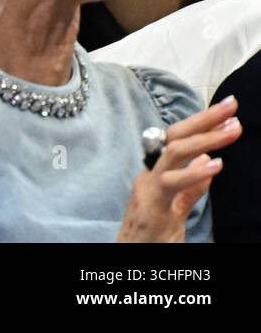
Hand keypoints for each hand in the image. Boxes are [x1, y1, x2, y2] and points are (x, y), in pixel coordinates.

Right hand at [117, 95, 241, 241]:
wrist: (130, 256)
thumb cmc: (152, 236)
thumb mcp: (177, 208)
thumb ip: (191, 187)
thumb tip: (207, 161)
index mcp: (156, 173)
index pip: (179, 140)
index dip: (202, 122)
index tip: (228, 111)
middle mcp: (149, 174)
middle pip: (174, 137)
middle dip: (204, 119)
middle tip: (231, 107)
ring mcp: (148, 188)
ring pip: (173, 154)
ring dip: (205, 139)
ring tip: (232, 130)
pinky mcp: (151, 205)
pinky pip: (171, 184)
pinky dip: (194, 173)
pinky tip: (215, 164)